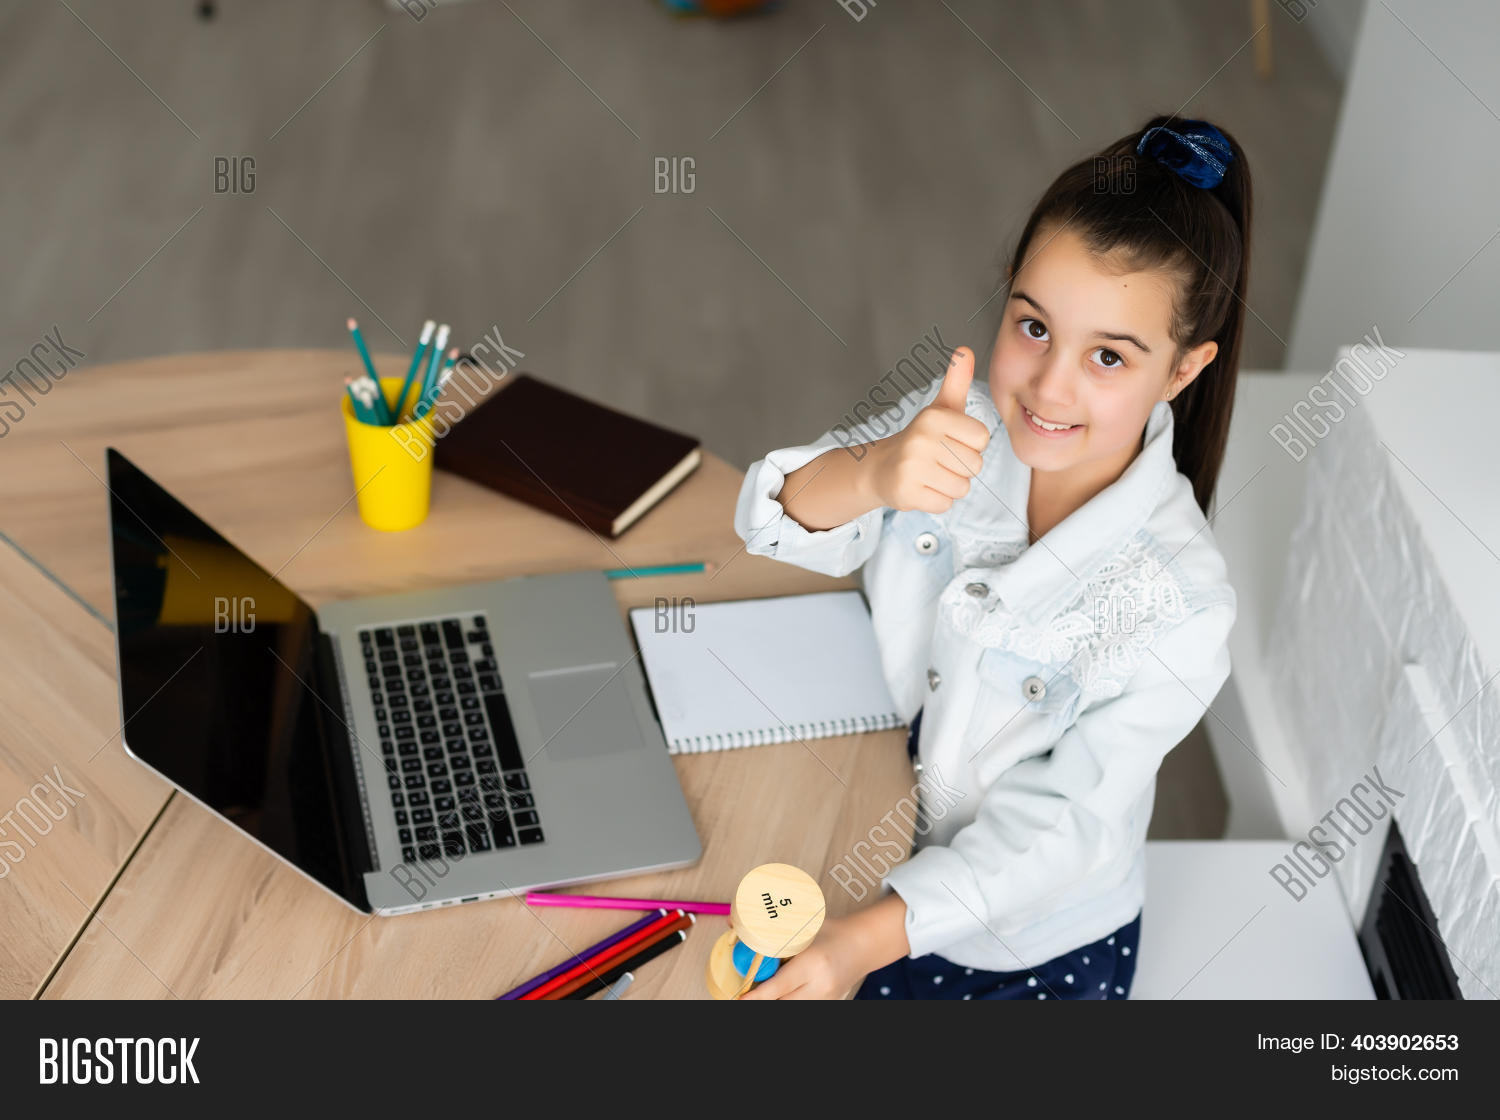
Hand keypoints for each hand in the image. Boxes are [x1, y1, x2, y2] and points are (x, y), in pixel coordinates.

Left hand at [736, 914, 871, 1000]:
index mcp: (813, 963)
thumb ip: (771, 931)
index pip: (777, 987)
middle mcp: (820, 986)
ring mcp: (826, 999)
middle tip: (747, 990)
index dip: (755, 996)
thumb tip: (734, 924)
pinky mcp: (827, 1004)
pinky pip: (800, 1005)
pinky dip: (787, 998)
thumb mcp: (803, 927)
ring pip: (789, 1007)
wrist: (865, 945)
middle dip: (762, 999)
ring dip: (775, 998)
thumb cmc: (833, 932)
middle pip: (781, 1003)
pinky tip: (782, 990)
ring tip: (763, 987)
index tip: (739, 998)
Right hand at [861, 346, 989, 513]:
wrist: (881, 468)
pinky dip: (937, 501)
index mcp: (934, 417)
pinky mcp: (906, 493)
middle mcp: (921, 439)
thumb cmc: (921, 439)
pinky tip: (923, 488)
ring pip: (961, 487)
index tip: (951, 441)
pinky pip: (945, 504)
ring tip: (932, 475)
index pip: (982, 438)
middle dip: (962, 467)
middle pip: (975, 465)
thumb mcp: (940, 408)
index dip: (971, 444)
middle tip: (940, 461)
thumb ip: (956, 380)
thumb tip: (965, 350)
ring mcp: (912, 467)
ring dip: (951, 486)